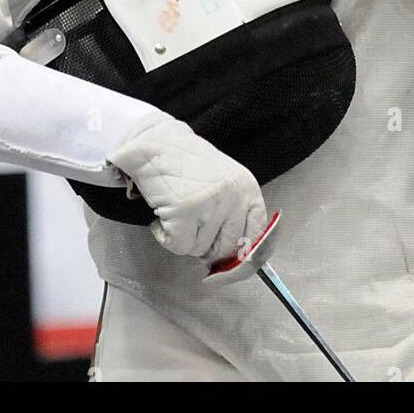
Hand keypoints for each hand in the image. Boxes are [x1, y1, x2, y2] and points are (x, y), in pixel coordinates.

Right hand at [105, 114, 267, 265]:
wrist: (155, 143)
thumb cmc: (186, 166)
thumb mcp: (223, 184)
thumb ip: (233, 217)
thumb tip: (230, 264)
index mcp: (248, 188)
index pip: (258, 236)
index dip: (244, 259)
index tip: (228, 269)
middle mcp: (234, 196)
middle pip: (226, 250)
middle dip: (207, 247)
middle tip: (192, 226)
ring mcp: (211, 203)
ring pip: (199, 250)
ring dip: (184, 237)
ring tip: (177, 209)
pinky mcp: (185, 211)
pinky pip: (177, 246)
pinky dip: (164, 236)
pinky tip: (162, 213)